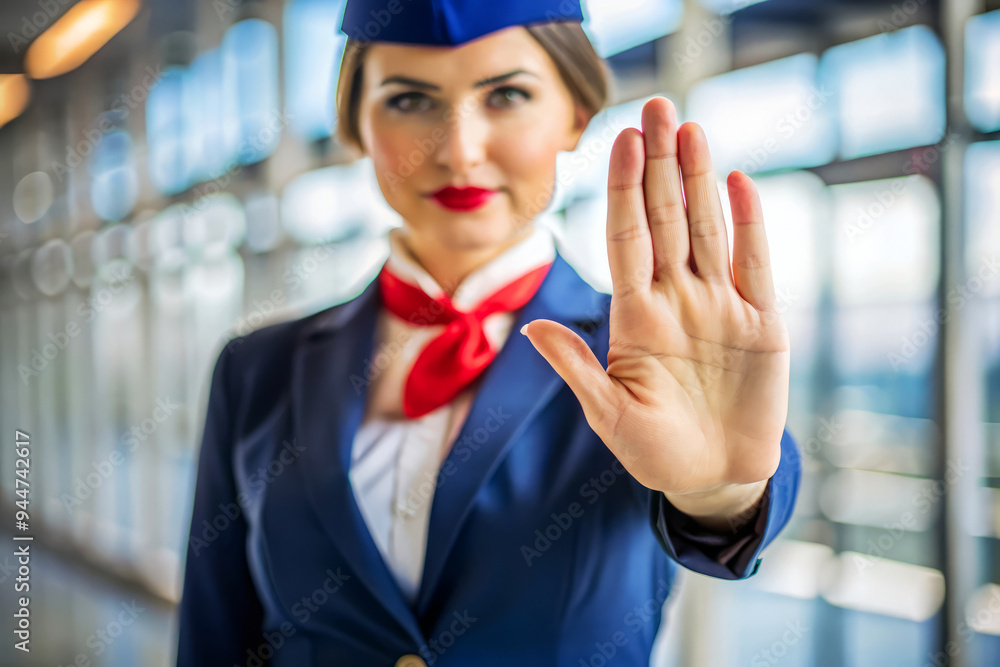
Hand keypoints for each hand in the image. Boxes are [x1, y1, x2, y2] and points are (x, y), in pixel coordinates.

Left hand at [523, 97, 789, 528]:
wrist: (713, 478)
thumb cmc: (654, 452)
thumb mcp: (609, 416)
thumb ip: (577, 370)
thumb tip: (529, 328)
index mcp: (634, 318)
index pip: (626, 239)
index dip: (624, 191)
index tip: (620, 141)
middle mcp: (675, 300)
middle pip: (665, 219)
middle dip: (660, 164)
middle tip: (656, 106)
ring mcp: (719, 306)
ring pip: (707, 229)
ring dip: (700, 180)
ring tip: (691, 128)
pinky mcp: (761, 323)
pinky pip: (755, 264)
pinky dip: (750, 225)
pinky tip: (738, 183)